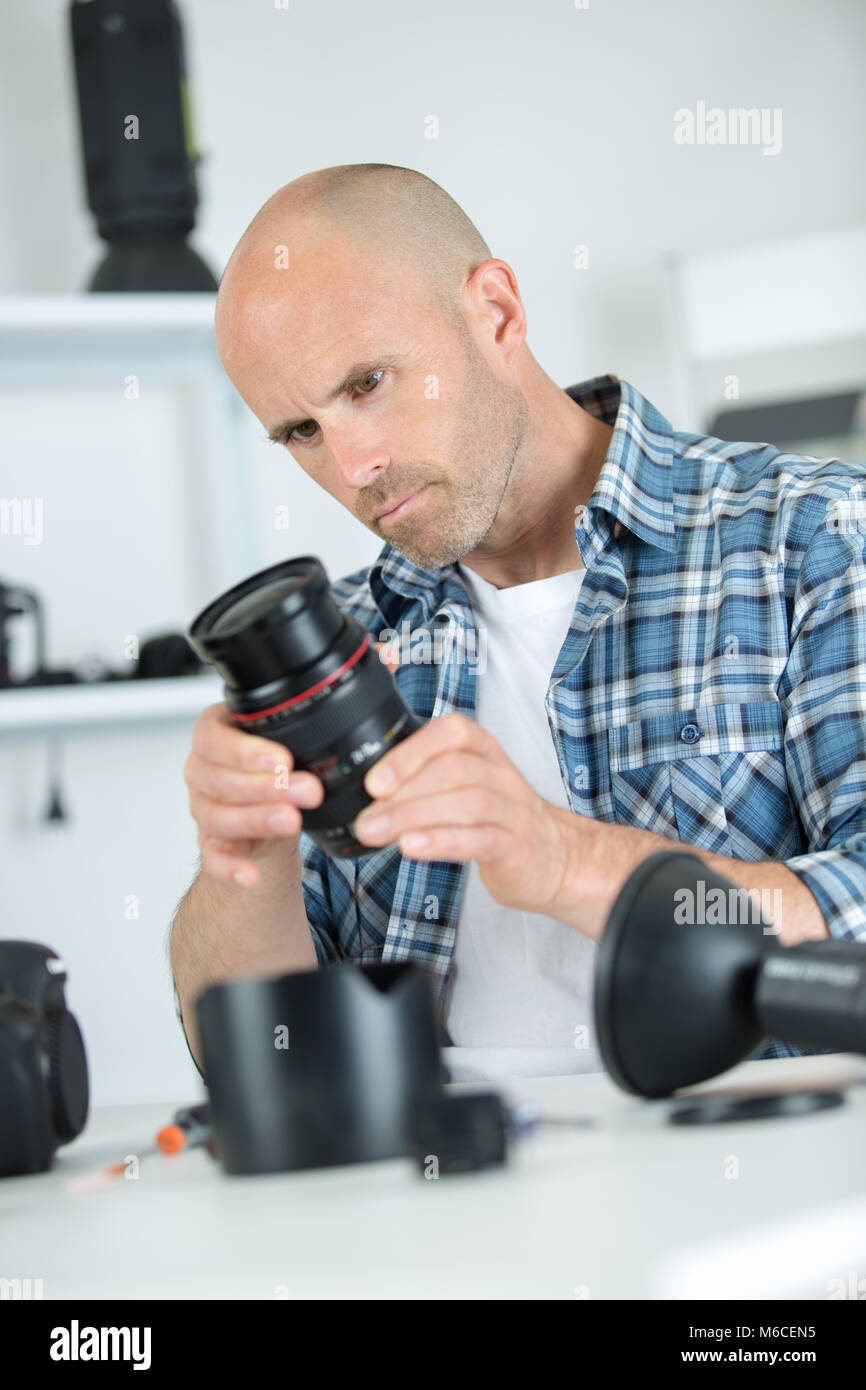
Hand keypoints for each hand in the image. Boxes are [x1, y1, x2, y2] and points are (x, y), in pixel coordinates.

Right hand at [183, 703, 323, 887]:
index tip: (283, 760)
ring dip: (257, 820)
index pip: (215, 739)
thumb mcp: (282, 740)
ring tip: (292, 820)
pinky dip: (232, 868)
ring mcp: (202, 807)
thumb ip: (291, 734)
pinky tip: (250, 875)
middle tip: (306, 790)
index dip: (247, 752)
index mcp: (213, 733)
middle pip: (220, 780)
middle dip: (266, 788)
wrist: (269, 806)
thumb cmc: (275, 765)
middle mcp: (201, 769)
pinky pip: (214, 858)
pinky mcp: (210, 842)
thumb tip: (325, 736)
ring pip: (218, 817)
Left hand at [352, 712, 575, 917]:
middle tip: (366, 817)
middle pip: (452, 769)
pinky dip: (440, 841)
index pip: (451, 733)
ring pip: (465, 803)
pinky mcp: (515, 848)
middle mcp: (500, 775)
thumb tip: (368, 790)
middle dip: (402, 793)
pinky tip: (411, 847)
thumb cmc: (499, 818)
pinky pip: (478, 839)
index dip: (409, 754)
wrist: (556, 858)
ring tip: (376, 832)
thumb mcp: (468, 784)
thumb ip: (426, 777)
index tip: (374, 782)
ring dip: (413, 817)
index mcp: (484, 750)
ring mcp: (511, 811)